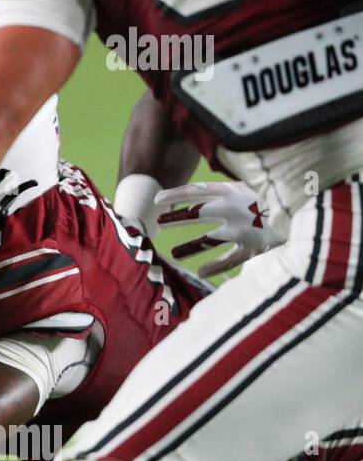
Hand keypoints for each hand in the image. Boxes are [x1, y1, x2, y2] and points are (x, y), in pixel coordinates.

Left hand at [153, 181, 281, 276]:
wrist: (302, 212)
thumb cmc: (267, 201)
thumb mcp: (243, 189)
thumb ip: (219, 192)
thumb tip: (190, 193)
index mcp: (232, 191)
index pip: (197, 190)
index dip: (175, 195)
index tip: (157, 200)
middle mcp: (235, 209)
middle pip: (198, 213)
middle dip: (176, 218)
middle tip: (159, 222)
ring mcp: (244, 230)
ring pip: (210, 240)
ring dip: (190, 248)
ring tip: (174, 254)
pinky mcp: (253, 247)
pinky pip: (230, 259)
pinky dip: (214, 266)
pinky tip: (200, 271)